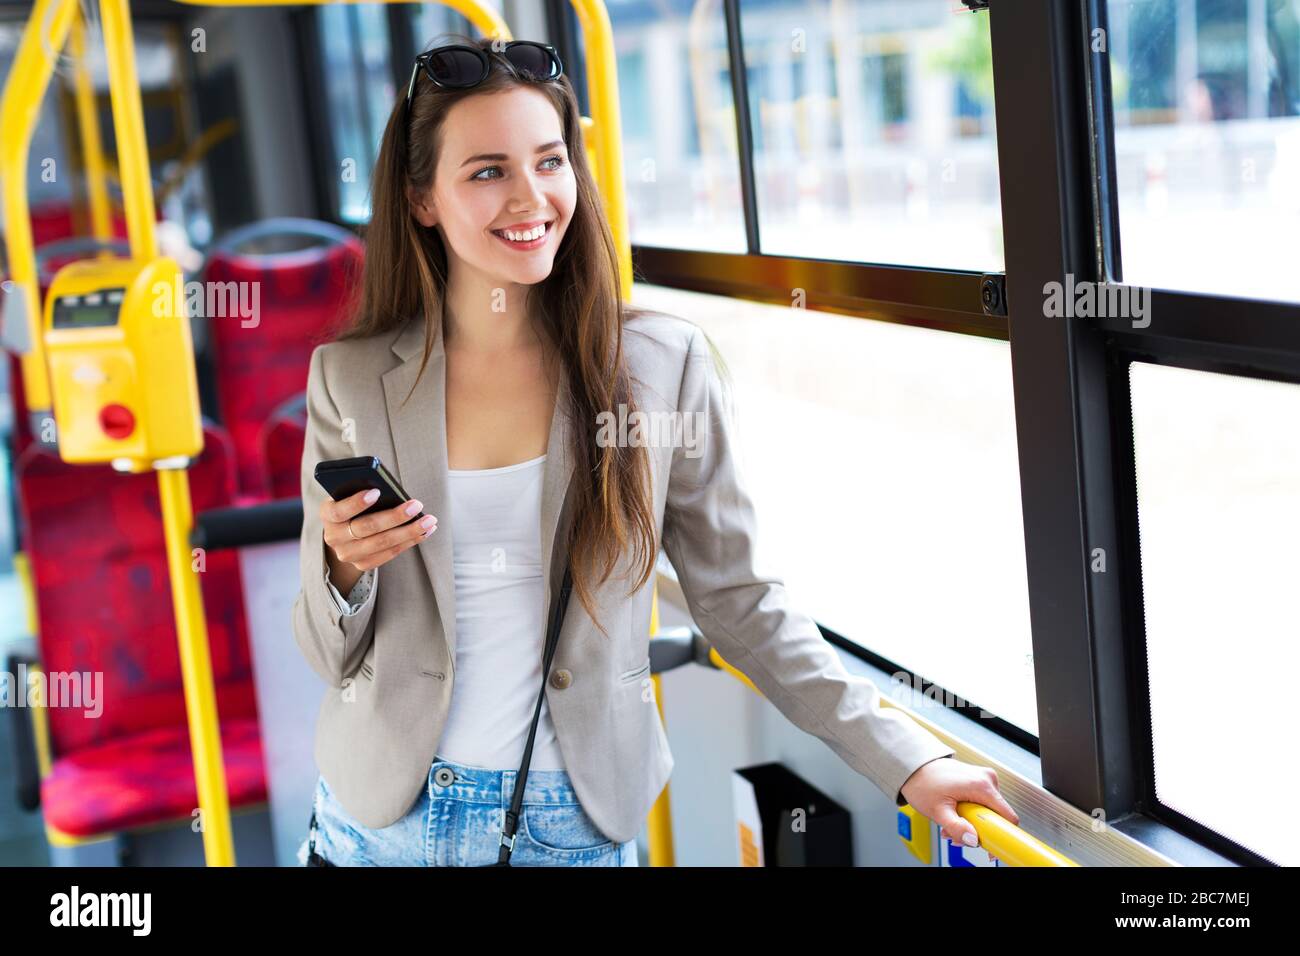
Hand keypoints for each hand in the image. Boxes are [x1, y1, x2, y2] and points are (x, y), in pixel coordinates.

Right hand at [322, 488, 436, 581]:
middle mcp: (334, 537)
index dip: (356, 503)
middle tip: (417, 505)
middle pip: (367, 528)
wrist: (343, 532)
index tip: (377, 492)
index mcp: (327, 515)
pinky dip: (409, 542)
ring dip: (409, 531)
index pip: (339, 511)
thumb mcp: (348, 494)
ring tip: (429, 521)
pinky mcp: (362, 564)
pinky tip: (425, 532)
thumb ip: (361, 490)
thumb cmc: (352, 504)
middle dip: (395, 516)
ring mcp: (347, 554)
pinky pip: (389, 554)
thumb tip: (389, 489)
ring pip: (382, 543)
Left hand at [899, 756, 1018, 847]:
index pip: (1007, 817)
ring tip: (950, 823)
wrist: (913, 767)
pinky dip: (969, 813)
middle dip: (977, 830)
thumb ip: (956, 827)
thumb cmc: (922, 783)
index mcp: (981, 785)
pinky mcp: (978, 780)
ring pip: (988, 811)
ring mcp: (983, 778)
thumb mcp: (937, 810)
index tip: (989, 845)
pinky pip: (982, 803)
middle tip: (956, 835)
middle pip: (996, 816)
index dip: (1000, 835)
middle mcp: (987, 779)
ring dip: (970, 823)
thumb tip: (972, 839)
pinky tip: (953, 814)